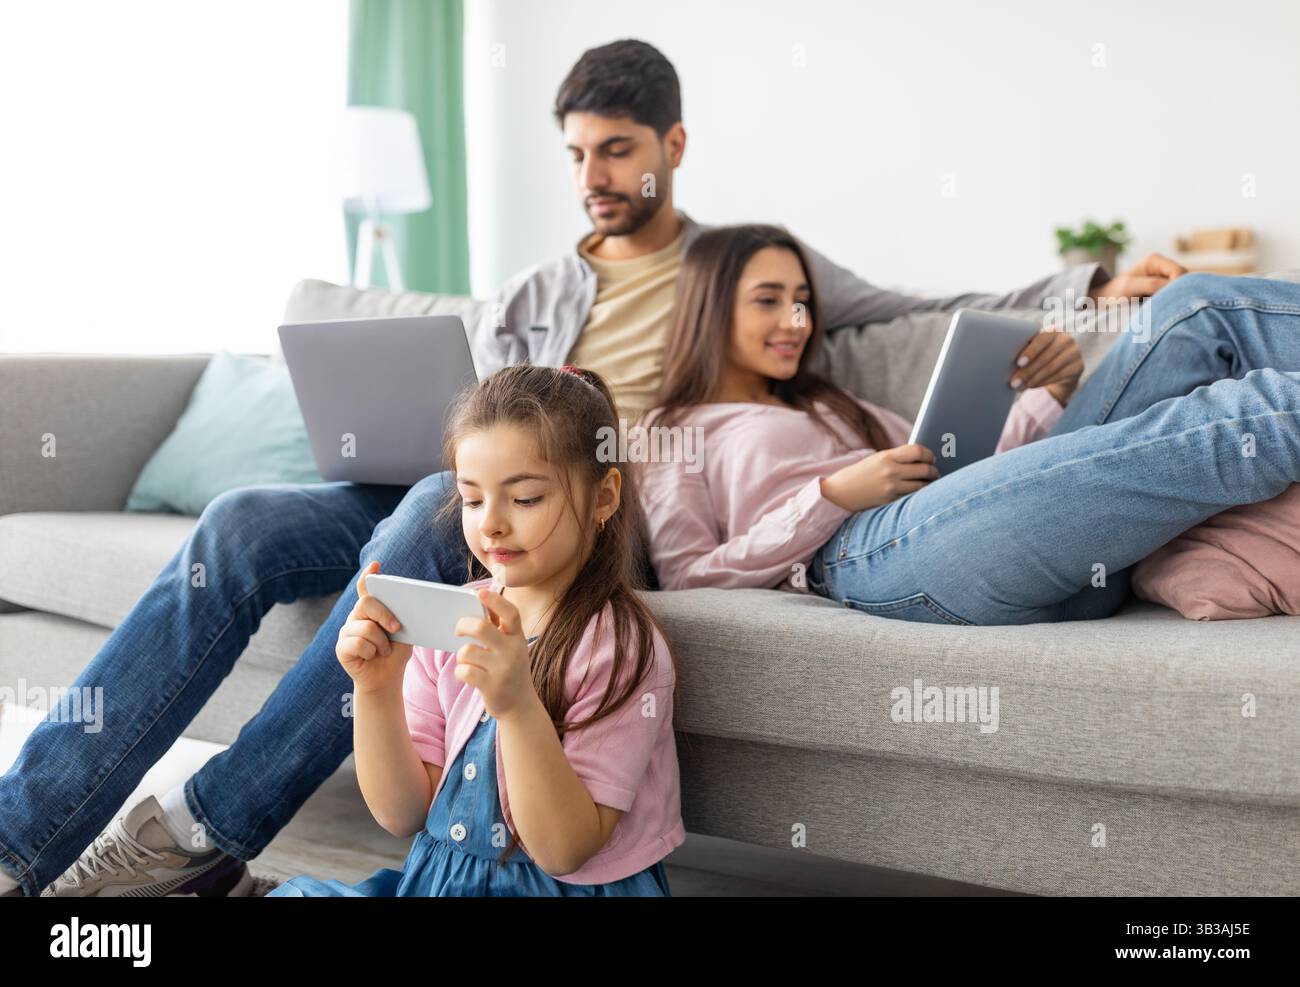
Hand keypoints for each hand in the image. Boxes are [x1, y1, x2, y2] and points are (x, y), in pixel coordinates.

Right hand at [336, 560, 412, 693]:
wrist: (386, 678)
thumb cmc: (395, 653)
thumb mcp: (403, 633)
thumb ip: (400, 618)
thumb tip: (407, 608)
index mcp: (371, 609)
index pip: (366, 587)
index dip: (368, 575)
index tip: (375, 565)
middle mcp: (356, 616)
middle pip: (366, 603)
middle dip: (384, 615)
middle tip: (396, 628)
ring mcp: (346, 631)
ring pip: (365, 628)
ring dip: (381, 642)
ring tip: (383, 651)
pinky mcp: (341, 647)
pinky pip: (358, 644)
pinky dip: (371, 652)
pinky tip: (371, 657)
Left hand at [452, 589, 534, 719]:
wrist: (520, 705)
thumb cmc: (509, 669)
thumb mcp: (510, 647)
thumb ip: (498, 628)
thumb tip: (478, 604)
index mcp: (517, 637)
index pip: (510, 613)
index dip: (496, 601)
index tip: (480, 593)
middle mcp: (513, 651)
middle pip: (481, 628)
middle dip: (463, 625)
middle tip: (458, 630)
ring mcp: (503, 669)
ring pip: (467, 651)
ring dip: (461, 656)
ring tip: (468, 662)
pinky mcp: (492, 687)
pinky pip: (464, 671)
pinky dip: (460, 672)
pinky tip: (467, 675)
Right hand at [820, 443, 938, 511]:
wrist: (838, 493)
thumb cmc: (860, 474)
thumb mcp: (876, 460)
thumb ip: (897, 459)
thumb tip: (923, 460)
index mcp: (887, 456)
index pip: (918, 451)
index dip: (928, 454)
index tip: (931, 457)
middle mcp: (890, 472)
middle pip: (925, 469)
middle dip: (933, 471)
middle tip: (933, 472)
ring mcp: (891, 488)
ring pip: (922, 486)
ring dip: (929, 485)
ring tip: (928, 483)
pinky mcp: (889, 502)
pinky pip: (911, 498)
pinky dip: (917, 495)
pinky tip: (918, 493)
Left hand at [1011, 329, 1083, 404]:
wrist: (1062, 367)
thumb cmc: (1040, 355)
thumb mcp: (1033, 350)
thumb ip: (1024, 350)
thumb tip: (1004, 362)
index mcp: (1052, 331)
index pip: (1042, 338)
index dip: (1031, 351)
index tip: (1019, 363)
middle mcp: (1066, 339)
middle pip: (1045, 357)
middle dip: (1027, 371)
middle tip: (1014, 382)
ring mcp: (1074, 353)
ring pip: (1051, 368)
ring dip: (1033, 379)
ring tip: (1019, 386)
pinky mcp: (1078, 367)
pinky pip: (1058, 376)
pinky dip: (1042, 383)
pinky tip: (1031, 386)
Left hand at [1090, 252, 1186, 302]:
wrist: (1103, 302)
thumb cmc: (1113, 294)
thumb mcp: (1130, 287)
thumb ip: (1152, 284)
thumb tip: (1176, 287)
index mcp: (1154, 260)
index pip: (1179, 272)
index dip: (1178, 286)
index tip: (1168, 301)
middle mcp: (1162, 266)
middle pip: (1184, 279)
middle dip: (1179, 293)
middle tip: (1168, 308)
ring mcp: (1164, 277)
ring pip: (1182, 288)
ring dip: (1175, 299)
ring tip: (1163, 309)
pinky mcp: (1164, 289)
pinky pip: (1175, 296)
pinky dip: (1171, 303)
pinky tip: (1163, 310)